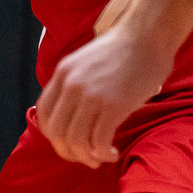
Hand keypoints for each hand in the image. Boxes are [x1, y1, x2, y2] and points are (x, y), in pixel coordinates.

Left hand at [36, 26, 172, 165]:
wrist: (147, 35)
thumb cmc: (123, 49)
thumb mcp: (85, 62)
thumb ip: (76, 83)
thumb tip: (76, 112)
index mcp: (61, 74)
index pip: (45, 114)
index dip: (54, 135)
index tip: (68, 142)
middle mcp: (71, 86)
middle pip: (56, 132)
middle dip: (68, 151)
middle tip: (84, 158)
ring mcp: (90, 96)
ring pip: (75, 140)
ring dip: (86, 156)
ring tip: (100, 158)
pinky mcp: (113, 106)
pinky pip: (98, 141)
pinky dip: (103, 153)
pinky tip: (112, 153)